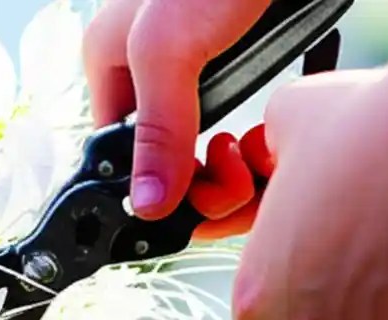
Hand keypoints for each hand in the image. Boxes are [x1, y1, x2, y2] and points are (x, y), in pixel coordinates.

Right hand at [83, 0, 269, 218]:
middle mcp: (151, 72)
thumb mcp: (168, 45)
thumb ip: (158, 125)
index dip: (153, 191)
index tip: (191, 206)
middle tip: (237, 182)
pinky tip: (276, 135)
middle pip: (169, 157)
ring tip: (256, 155)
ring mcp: (200, 65)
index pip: (119, 156)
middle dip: (204, 183)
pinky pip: (250, 117)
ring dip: (239, 165)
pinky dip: (267, 137)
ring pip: (211, 144)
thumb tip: (147, 203)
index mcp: (111, 65)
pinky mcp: (247, 55)